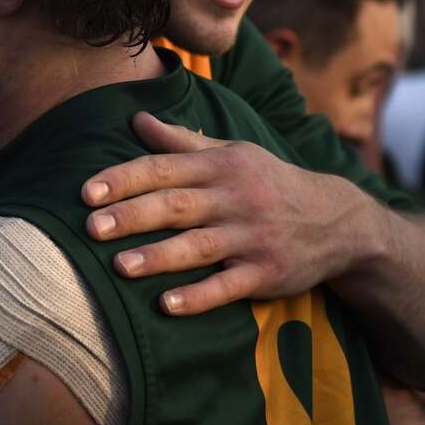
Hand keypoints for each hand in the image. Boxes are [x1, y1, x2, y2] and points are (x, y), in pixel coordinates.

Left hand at [81, 112, 364, 314]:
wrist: (338, 221)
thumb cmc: (270, 184)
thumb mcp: (233, 154)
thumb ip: (182, 142)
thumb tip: (136, 119)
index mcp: (222, 166)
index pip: (165, 168)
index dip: (124, 179)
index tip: (86, 192)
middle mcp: (236, 198)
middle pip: (177, 205)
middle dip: (132, 215)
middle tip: (90, 227)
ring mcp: (252, 237)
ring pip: (199, 246)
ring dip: (159, 256)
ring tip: (120, 266)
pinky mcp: (267, 272)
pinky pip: (229, 286)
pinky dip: (199, 296)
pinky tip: (167, 305)